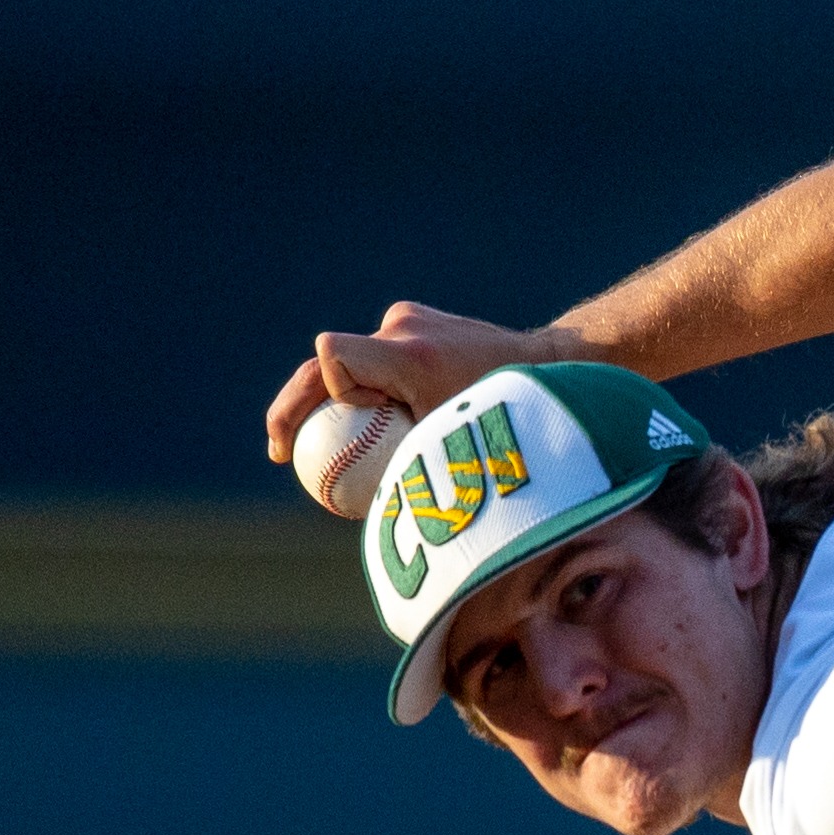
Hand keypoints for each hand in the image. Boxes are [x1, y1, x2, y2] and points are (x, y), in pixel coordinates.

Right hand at [265, 302, 562, 463]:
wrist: (554, 364)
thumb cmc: (513, 422)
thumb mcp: (459, 457)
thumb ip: (410, 475)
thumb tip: (363, 516)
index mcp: (413, 355)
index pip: (334, 359)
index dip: (331, 391)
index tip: (355, 422)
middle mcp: (405, 326)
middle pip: (326, 362)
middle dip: (294, 406)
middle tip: (279, 452)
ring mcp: (410, 318)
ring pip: (351, 362)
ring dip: (339, 400)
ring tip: (319, 447)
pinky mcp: (418, 319)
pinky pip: (376, 358)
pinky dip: (370, 390)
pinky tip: (376, 426)